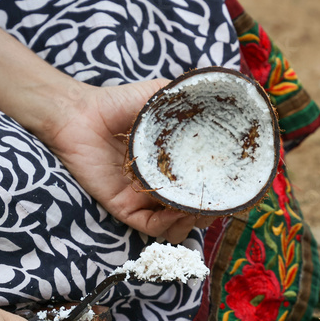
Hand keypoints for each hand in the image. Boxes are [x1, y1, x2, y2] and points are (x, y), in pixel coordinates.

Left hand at [44, 81, 215, 243]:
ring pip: (177, 227)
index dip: (223, 193)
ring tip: (197, 207)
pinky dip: (169, 224)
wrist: (82, 114)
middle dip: (210, 211)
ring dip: (192, 222)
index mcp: (175, 164)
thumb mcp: (163, 95)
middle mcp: (163, 186)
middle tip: (218, 201)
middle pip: (195, 213)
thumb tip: (231, 92)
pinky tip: (176, 209)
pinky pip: (153, 228)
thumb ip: (192, 97)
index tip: (237, 190)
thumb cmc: (119, 102)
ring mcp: (145, 200)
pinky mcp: (125, 209)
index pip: (205, 187)